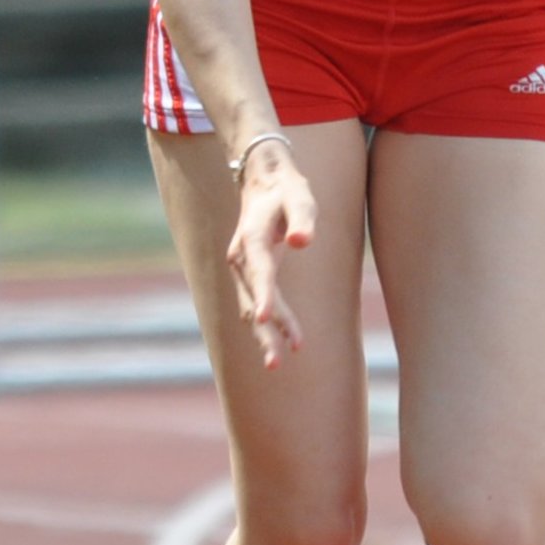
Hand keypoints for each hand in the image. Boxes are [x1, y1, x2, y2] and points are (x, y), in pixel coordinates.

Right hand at [224, 143, 316, 368]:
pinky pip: (257, 301)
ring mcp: (242, 267)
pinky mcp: (250, 273)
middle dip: (265, 332)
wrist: (263, 181)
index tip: (265, 319)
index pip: (259, 272)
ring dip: (265, 334)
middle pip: (252, 298)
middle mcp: (241, 257)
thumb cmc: (287, 190)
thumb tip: (302, 243)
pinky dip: (270, 322)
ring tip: (278, 363)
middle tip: (276, 363)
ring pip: (252, 306)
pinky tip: (286, 341)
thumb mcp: (300, 196)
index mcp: (251, 238)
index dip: (264, 295)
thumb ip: (303, 219)